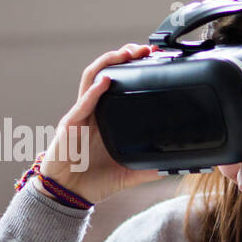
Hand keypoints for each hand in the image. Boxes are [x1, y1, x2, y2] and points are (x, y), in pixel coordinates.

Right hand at [38, 44, 165, 204]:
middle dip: (122, 57)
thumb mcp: (128, 172)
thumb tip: (172, 167)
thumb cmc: (93, 180)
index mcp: (104, 117)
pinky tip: (106, 82)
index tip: (152, 59)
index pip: (117, 83)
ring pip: (90, 79)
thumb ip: (149, 167)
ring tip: (125, 53)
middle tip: (144, 48)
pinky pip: (82, 104)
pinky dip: (94, 92)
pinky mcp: (69, 126)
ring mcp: (79, 115)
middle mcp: (91, 111)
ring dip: (107, 63)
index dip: (132, 69)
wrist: (68, 194)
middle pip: (104, 73)